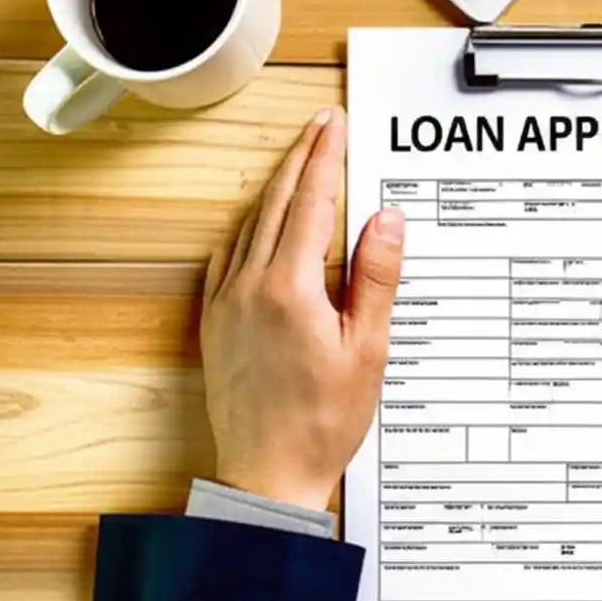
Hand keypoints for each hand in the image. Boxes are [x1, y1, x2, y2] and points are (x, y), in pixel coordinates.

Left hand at [200, 107, 403, 510]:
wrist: (268, 473)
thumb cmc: (323, 422)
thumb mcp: (368, 349)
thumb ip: (376, 278)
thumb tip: (386, 221)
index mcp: (290, 289)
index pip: (312, 202)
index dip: (326, 158)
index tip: (335, 127)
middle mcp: (249, 287)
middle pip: (278, 203)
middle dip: (301, 158)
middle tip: (321, 127)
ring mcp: (227, 303)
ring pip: (250, 225)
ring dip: (277, 187)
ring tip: (298, 163)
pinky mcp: (216, 322)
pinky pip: (228, 256)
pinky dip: (248, 227)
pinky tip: (259, 224)